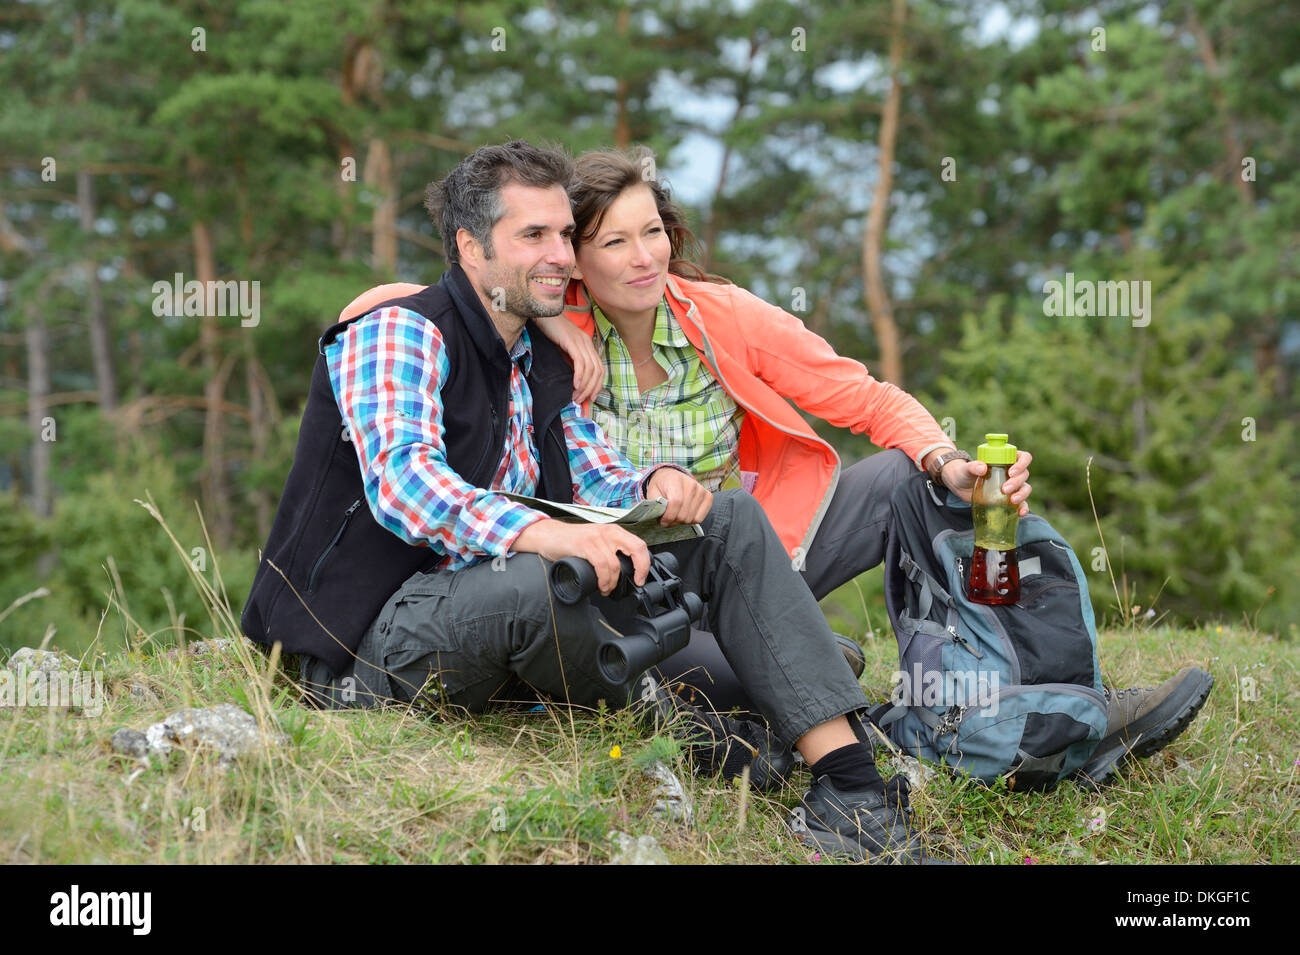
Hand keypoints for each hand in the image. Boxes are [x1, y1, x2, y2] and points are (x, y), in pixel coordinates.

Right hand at [512, 518, 649, 593]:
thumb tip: (626, 572)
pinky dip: (603, 579)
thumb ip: (611, 551)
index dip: (645, 563)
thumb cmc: (573, 542)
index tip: (641, 578)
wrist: (549, 535)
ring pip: (615, 564)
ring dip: (613, 582)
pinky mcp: (584, 545)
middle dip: (640, 569)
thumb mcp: (597, 542)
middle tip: (635, 583)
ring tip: (607, 589)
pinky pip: (601, 565)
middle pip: (636, 549)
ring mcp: (596, 538)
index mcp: (614, 531)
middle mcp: (608, 532)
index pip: (639, 545)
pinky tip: (601, 586)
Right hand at [532, 314, 603, 404]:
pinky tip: (574, 385)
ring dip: (584, 386)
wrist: (541, 313)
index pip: (599, 368)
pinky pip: (580, 362)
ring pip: (590, 369)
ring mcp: (581, 341)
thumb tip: (574, 380)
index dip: (597, 385)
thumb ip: (570, 361)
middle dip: (591, 388)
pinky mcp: (572, 342)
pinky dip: (579, 376)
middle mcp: (587, 343)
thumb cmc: (549, 331)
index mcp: (587, 344)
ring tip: (576, 396)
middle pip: (598, 371)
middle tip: (582, 400)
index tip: (590, 397)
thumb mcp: (562, 349)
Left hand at [645, 467, 712, 525]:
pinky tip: (684, 514)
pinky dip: (691, 520)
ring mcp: (701, 490)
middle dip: (673, 521)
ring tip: (675, 515)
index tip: (662, 521)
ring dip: (681, 522)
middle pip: (684, 514)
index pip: (676, 502)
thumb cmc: (661, 486)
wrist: (671, 476)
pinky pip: (700, 518)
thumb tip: (664, 519)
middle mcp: (691, 484)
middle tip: (667, 519)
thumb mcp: (653, 493)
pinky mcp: (708, 497)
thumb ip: (656, 505)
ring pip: (691, 518)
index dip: (668, 516)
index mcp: (675, 480)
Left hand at [943, 450, 1032, 516]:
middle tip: (1004, 489)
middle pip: (1024, 474)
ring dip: (1022, 494)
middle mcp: (1012, 472)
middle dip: (1017, 482)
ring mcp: (1012, 486)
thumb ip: (973, 466)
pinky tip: (1021, 512)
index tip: (1011, 472)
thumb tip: (982, 467)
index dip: (1022, 464)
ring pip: (1025, 488)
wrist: (959, 485)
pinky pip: (1021, 503)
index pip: (1023, 457)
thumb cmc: (965, 472)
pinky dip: (1023, 507)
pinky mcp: (1009, 499)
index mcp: (1006, 459)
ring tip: (1013, 500)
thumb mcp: (967, 468)